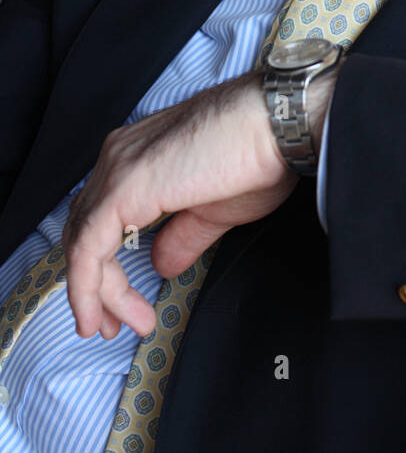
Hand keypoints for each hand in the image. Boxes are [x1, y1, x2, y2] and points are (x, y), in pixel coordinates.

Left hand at [62, 71, 298, 340]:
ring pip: (82, 241)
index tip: (127, 306)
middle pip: (84, 230)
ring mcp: (117, 169)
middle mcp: (118, 157)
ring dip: (95, 291)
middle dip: (95, 284)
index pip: (101, 217)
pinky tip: (99, 314)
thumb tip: (160, 265)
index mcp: (137, 157)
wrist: (277, 125)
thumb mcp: (215, 211)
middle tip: (112, 326)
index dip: (103, 266)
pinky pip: (88, 246)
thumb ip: (181, 237)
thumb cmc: (258, 156)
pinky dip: (87, 285)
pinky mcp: (123, 187)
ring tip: (116, 327)